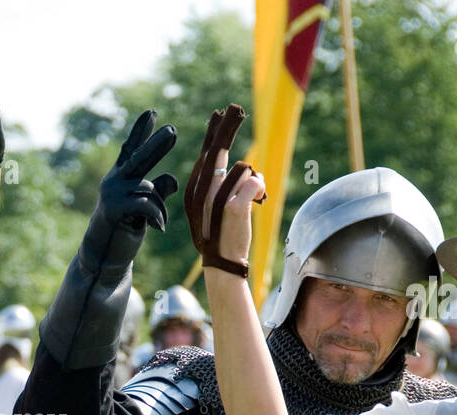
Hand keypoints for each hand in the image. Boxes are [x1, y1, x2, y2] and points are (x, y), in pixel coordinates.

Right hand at [81, 110, 177, 265]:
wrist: (105, 256)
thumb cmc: (124, 229)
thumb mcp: (143, 207)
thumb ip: (157, 190)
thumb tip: (171, 177)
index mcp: (121, 177)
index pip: (131, 149)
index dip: (141, 131)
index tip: (152, 113)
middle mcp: (115, 180)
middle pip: (139, 158)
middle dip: (157, 144)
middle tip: (173, 131)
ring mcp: (112, 193)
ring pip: (150, 189)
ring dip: (159, 209)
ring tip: (157, 223)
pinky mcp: (114, 208)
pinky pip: (147, 205)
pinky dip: (157, 217)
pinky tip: (158, 228)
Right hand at [185, 105, 265, 274]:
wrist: (223, 263)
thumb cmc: (224, 234)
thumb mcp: (218, 208)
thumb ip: (225, 187)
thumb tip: (245, 168)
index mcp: (196, 190)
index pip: (206, 155)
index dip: (215, 134)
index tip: (220, 114)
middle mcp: (203, 191)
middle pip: (218, 151)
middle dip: (227, 128)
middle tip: (235, 108)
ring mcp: (217, 199)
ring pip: (244, 169)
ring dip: (254, 183)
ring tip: (252, 200)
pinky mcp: (233, 207)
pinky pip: (255, 182)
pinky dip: (260, 190)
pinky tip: (258, 202)